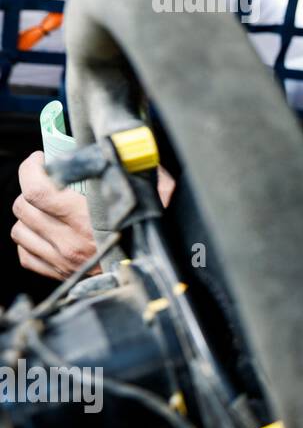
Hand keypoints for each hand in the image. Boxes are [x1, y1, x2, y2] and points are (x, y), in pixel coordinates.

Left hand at [11, 151, 176, 279]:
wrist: (155, 276)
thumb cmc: (157, 235)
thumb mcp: (159, 196)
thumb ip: (140, 172)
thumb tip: (125, 152)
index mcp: (87, 220)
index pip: (38, 190)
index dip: (30, 170)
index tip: (39, 160)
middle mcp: (68, 241)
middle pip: (23, 207)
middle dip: (30, 189)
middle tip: (45, 182)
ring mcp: (61, 259)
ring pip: (19, 230)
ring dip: (28, 216)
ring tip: (44, 209)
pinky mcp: (60, 273)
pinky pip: (25, 255)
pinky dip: (29, 241)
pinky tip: (44, 232)